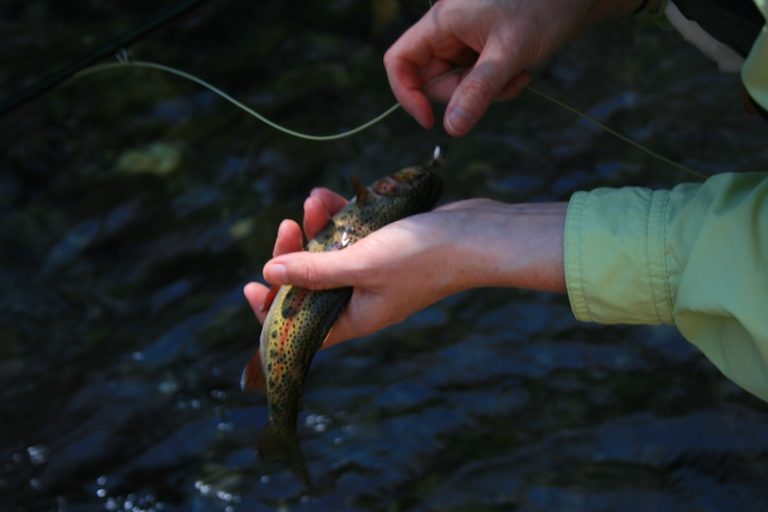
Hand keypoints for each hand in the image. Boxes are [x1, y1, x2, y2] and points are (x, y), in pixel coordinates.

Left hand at [244, 188, 566, 346]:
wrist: (477, 235)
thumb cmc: (425, 256)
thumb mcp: (363, 265)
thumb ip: (315, 272)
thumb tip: (269, 275)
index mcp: (355, 317)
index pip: (301, 325)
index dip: (273, 310)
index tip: (252, 287)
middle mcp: (361, 298)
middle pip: (311, 283)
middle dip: (294, 253)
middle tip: (286, 225)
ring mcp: (374, 271)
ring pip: (330, 252)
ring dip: (317, 226)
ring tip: (315, 198)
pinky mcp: (386, 246)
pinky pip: (351, 234)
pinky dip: (340, 216)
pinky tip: (333, 195)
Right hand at [383, 0, 639, 135]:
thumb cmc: (545, 8)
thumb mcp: (509, 54)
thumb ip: (478, 92)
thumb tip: (451, 130)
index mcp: (442, 22)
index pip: (399, 60)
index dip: (406, 94)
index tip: (430, 122)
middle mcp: (448, 29)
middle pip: (431, 78)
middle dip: (463, 93)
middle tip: (496, 87)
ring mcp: (466, 38)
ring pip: (458, 83)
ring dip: (485, 91)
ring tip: (516, 75)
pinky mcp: (483, 47)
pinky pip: (477, 79)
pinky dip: (497, 84)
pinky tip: (521, 72)